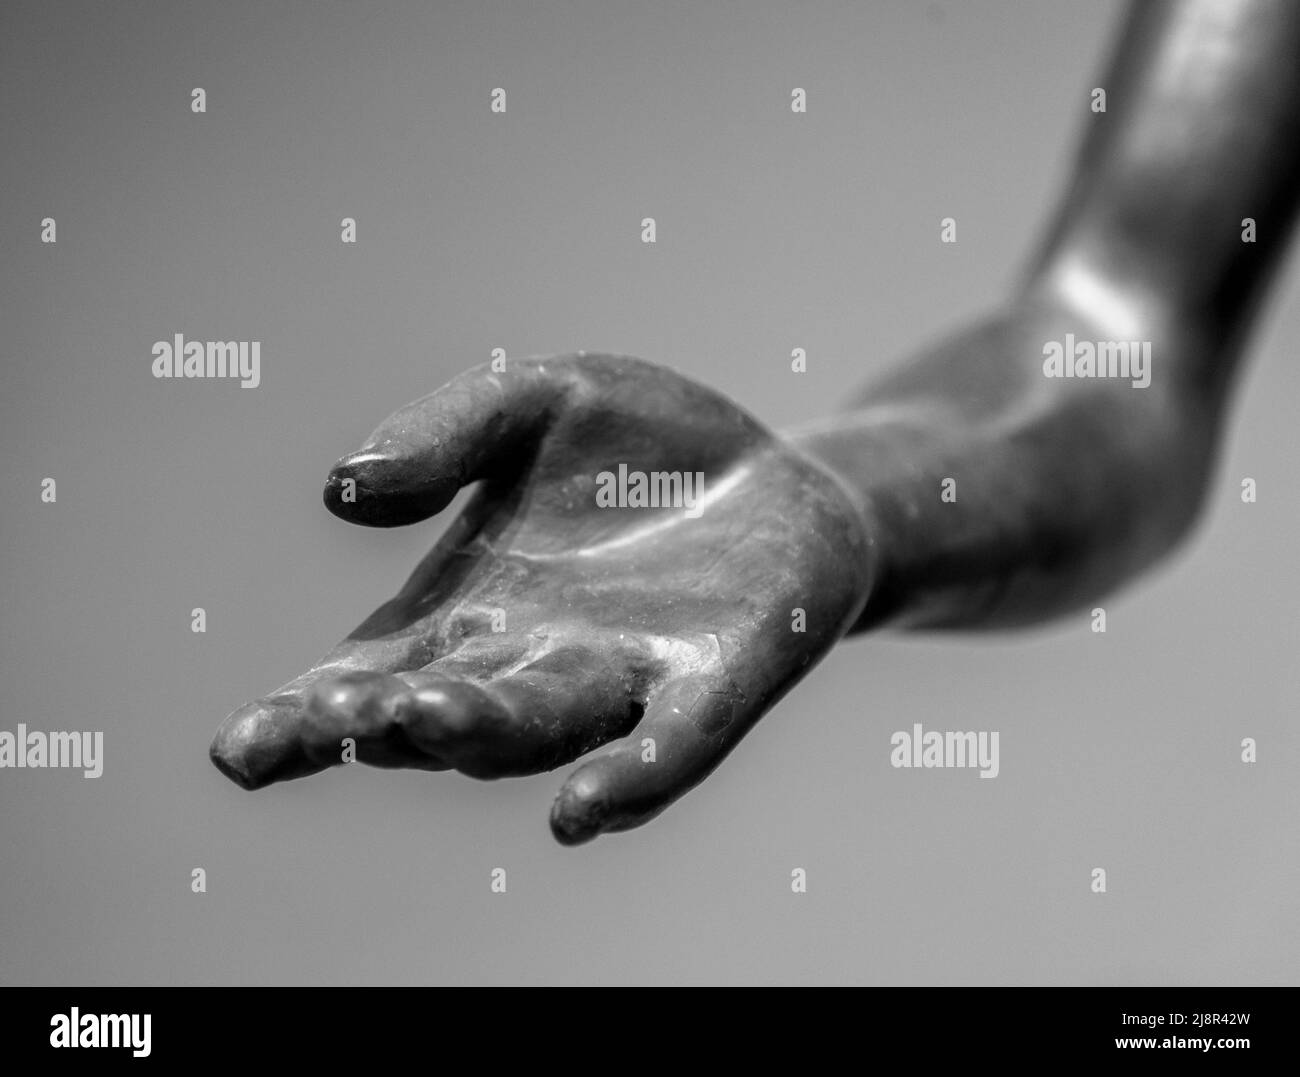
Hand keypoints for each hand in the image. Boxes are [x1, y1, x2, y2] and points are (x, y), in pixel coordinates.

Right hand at [209, 353, 871, 843]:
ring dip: (483, 732)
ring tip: (430, 717)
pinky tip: (584, 809)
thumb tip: (343, 490)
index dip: (300, 718)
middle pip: (442, 713)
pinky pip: (669, 745)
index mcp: (466, 608)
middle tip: (340, 714)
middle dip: (389, 719)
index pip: (367, 673)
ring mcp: (623, 680)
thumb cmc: (639, 447)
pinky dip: (631, 778)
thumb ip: (445, 431)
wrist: (771, 468)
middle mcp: (530, 663)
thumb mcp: (536, 399)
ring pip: (539, 726)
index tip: (238, 753)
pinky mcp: (715, 685)